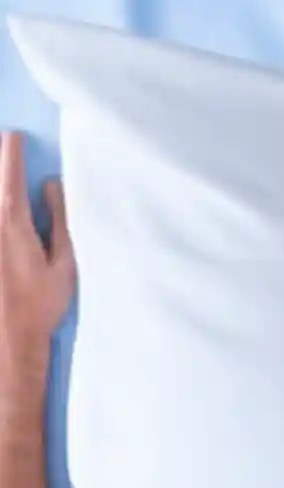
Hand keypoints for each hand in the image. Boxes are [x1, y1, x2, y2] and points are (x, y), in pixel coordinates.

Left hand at [0, 132, 74, 401]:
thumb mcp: (63, 262)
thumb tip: (53, 186)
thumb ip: (58, 220)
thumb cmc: (41, 304)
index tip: (12, 136)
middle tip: (1, 146)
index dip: (11, 153)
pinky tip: (6, 221)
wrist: (7, 341)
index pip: (8, 178)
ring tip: (4, 190)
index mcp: (11, 224)